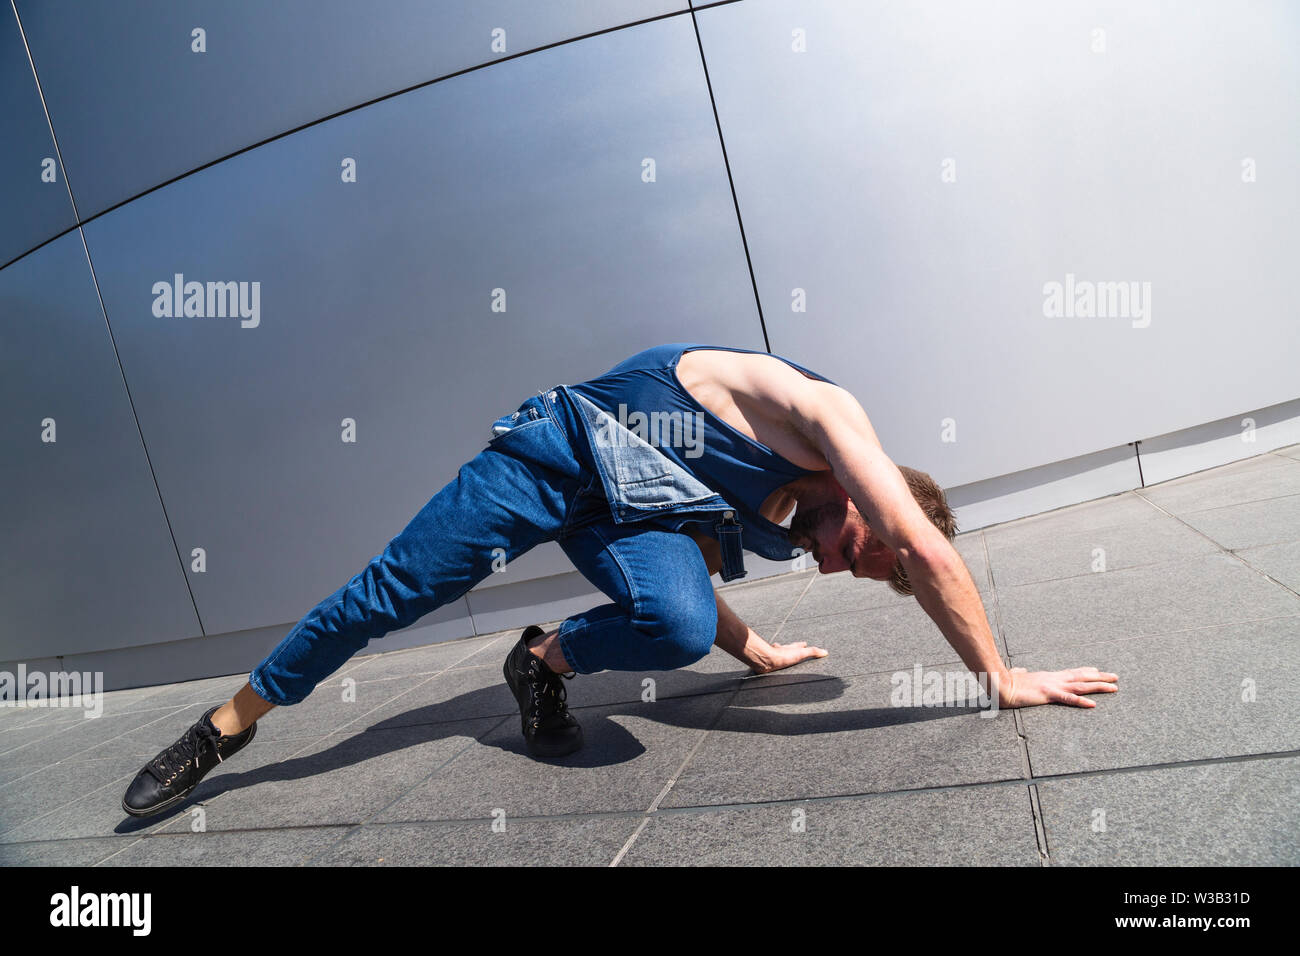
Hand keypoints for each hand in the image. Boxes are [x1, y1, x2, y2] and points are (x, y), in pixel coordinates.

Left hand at [752, 640, 827, 674]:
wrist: (765, 660)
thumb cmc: (782, 657)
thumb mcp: (800, 653)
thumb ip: (812, 652)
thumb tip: (825, 651)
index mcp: (789, 649)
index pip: (797, 645)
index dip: (801, 645)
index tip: (804, 643)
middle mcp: (780, 650)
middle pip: (785, 648)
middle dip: (789, 648)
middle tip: (791, 649)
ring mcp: (772, 655)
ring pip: (776, 653)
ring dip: (778, 653)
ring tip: (779, 656)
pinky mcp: (766, 662)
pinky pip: (768, 661)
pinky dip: (769, 662)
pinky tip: (768, 666)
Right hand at [1000, 666, 1117, 707]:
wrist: (999, 684)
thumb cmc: (1005, 681)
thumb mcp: (1016, 676)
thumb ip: (1021, 673)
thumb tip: (1021, 670)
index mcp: (1047, 676)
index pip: (1070, 672)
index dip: (1085, 671)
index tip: (1097, 670)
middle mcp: (1053, 679)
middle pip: (1081, 677)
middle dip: (1100, 677)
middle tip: (1115, 676)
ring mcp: (1052, 686)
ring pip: (1081, 686)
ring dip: (1099, 686)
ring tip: (1114, 687)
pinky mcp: (1048, 694)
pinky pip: (1068, 699)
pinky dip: (1081, 701)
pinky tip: (1093, 704)